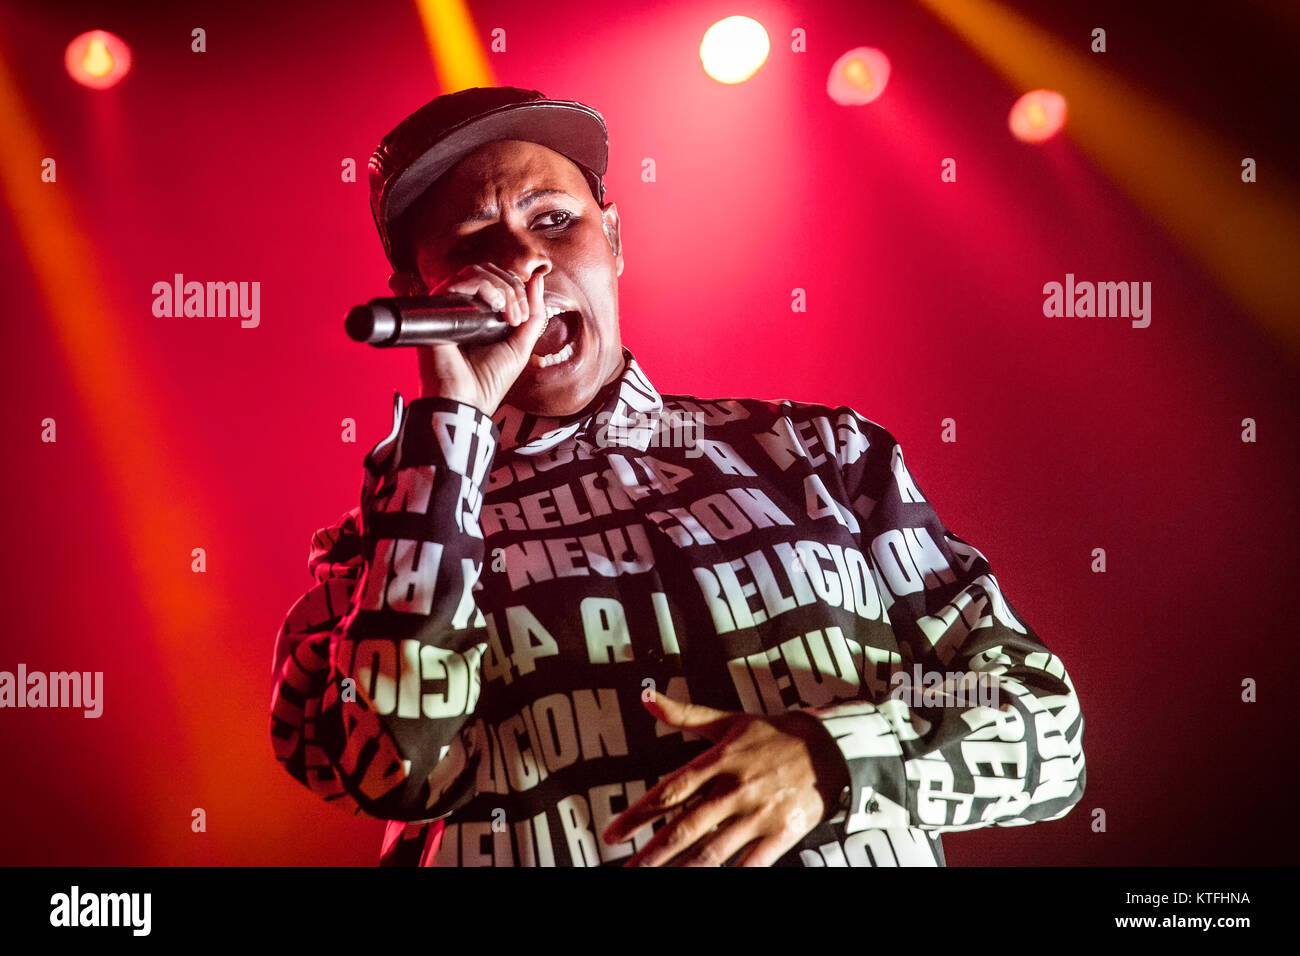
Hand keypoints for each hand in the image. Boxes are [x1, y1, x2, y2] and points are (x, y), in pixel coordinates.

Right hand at [413, 263, 550, 414]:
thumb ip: (534, 314)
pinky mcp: (438, 309)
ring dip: (500, 287)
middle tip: (517, 316)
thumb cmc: (490, 379)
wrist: (468, 399)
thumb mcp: (522, 345)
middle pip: (489, 271)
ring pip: (475, 272)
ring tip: (507, 312)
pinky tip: (494, 305)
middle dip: (512, 288)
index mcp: (485, 314)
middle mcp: (467, 307)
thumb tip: (538, 279)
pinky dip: (482, 286)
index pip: (501, 280)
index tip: (524, 316)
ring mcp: (452, 307)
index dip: (518, 290)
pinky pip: (458, 282)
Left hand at [603, 692, 849, 866]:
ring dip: (684, 869)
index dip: (639, 814)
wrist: (830, 747)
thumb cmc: (772, 734)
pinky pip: (752, 862)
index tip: (614, 834)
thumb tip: (646, 697)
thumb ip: (684, 714)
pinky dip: (732, 874)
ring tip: (658, 880)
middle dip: (654, 852)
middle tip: (628, 869)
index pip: (671, 791)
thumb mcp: (727, 720)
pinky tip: (710, 882)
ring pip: (714, 849)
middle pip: (687, 826)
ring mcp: (758, 813)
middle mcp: (735, 789)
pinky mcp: (781, 832)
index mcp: (719, 761)